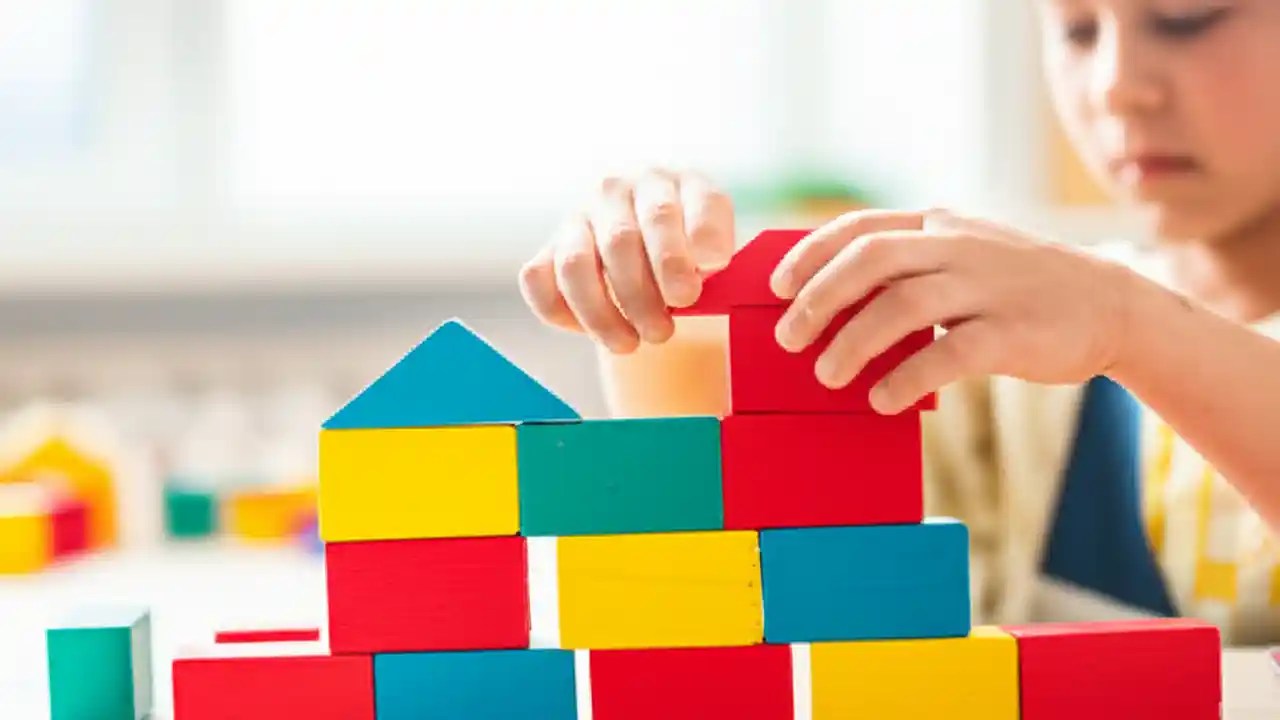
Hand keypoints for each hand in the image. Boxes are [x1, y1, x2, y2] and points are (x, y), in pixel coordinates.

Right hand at [519, 169, 734, 353]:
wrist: (656, 248)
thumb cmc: (690, 246)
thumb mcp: (714, 237)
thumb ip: (714, 244)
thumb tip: (704, 260)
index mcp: (662, 182)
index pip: (661, 215)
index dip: (673, 261)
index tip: (688, 296)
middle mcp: (615, 190)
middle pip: (619, 243)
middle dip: (642, 297)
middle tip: (663, 332)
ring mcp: (578, 217)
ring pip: (575, 266)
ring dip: (602, 315)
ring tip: (631, 343)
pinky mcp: (549, 248)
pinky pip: (537, 280)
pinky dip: (562, 314)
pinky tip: (595, 332)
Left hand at [769, 209, 1135, 413]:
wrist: (1113, 306)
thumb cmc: (1019, 289)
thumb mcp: (967, 256)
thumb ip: (911, 267)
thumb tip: (832, 304)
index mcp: (942, 224)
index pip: (862, 226)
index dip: (812, 253)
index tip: (777, 285)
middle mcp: (960, 246)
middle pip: (871, 259)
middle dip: (819, 298)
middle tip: (788, 338)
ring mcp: (988, 287)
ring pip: (902, 304)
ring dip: (853, 342)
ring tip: (827, 376)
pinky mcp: (1013, 332)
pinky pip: (947, 354)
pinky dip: (906, 378)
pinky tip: (881, 400)